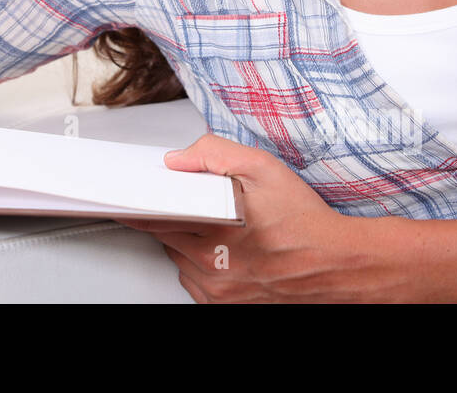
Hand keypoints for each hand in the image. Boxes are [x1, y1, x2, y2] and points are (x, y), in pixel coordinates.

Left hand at [119, 133, 393, 301]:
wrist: (336, 264)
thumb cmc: (304, 220)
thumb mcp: (263, 168)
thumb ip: (215, 154)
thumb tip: (177, 160)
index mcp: (214, 229)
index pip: (153, 215)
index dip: (136, 201)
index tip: (120, 193)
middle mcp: (210, 264)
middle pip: (162, 234)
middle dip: (166, 214)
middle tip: (186, 199)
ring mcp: (215, 288)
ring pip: (176, 256)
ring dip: (184, 238)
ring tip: (216, 224)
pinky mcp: (221, 303)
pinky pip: (192, 278)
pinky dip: (198, 261)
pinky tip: (221, 246)